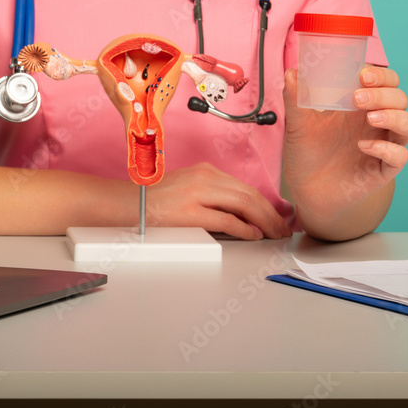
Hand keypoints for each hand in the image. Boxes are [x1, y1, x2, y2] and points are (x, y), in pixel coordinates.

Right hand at [145, 163, 291, 239]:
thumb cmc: (155, 202)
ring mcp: (197, 194)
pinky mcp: (189, 212)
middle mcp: (204, 177)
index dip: (266, 204)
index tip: (277, 217)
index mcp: (206, 172)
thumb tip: (244, 217)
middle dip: (271, 214)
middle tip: (283, 229)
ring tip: (274, 234)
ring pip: (243, 204)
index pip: (245, 188)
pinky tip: (253, 236)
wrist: (125, 205)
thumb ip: (214, 199)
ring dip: (264, 221)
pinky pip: (226, 220)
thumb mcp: (189, 191)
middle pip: (249, 194)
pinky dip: (244, 229)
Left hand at [282, 66, 407, 235]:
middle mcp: (376, 122)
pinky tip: (363, 147)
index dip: (380, 74)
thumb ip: (296, 99)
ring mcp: (383, 145)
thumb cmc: (307, 153)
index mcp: (360, 105)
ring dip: (395, 116)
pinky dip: (387, 149)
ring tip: (371, 118)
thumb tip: (291, 73)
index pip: (385, 81)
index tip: (362, 73)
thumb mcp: (298, 125)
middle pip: (399, 98)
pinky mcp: (383, 170)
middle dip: (383, 93)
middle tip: (358, 97)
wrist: (306, 190)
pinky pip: (400, 156)